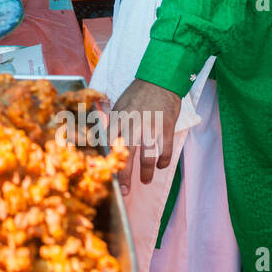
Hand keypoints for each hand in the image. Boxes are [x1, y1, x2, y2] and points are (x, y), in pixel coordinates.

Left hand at [109, 79, 179, 193]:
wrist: (159, 80)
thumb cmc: (136, 95)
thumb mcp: (118, 107)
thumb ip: (113, 126)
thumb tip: (105, 145)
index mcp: (117, 121)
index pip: (110, 147)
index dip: (109, 164)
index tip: (109, 177)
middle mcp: (132, 126)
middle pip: (127, 157)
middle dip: (125, 177)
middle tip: (125, 191)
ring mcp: (150, 128)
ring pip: (147, 158)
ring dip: (147, 173)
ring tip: (146, 181)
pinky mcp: (166, 129)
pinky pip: (165, 152)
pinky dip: (163, 162)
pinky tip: (161, 166)